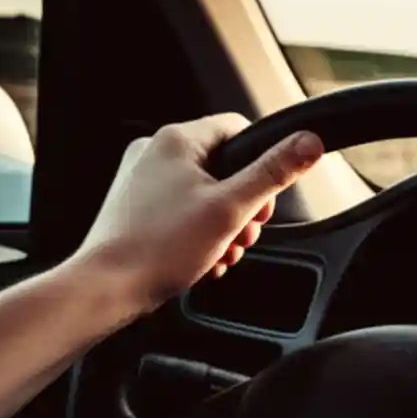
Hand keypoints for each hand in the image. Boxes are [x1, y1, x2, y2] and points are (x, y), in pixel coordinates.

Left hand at [73, 113, 322, 313]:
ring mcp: (142, 180)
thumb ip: (273, 173)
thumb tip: (309, 142)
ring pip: (206, 194)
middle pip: (225, 167)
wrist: (107, 287)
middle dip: (243, 207)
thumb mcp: (231, 208)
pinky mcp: (137, 207)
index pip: (239, 130)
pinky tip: (203, 258)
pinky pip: (184, 211)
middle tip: (243, 233)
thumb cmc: (159, 247)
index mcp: (177, 140)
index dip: (263, 166)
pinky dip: (200, 234)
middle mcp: (155, 153)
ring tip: (221, 251)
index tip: (264, 200)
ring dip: (225, 226)